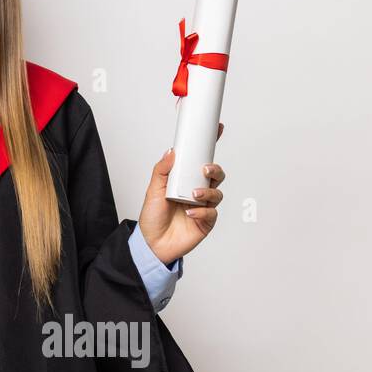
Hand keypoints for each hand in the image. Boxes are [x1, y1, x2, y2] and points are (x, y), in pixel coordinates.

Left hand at [136, 122, 225, 265]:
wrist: (152, 243)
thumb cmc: (153, 216)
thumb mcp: (153, 189)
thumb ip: (162, 170)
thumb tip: (172, 151)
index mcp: (185, 180)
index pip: (200, 160)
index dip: (210, 145)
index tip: (218, 129)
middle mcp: (197, 190)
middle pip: (216, 175)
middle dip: (215, 169)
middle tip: (205, 169)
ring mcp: (203, 206)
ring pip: (217, 192)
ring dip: (208, 191)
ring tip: (194, 194)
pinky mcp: (206, 221)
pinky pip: (212, 212)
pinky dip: (202, 211)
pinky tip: (190, 212)